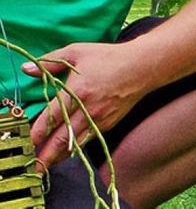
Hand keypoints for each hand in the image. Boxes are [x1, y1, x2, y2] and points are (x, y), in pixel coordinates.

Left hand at [25, 42, 152, 167]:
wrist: (142, 66)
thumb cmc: (109, 57)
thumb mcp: (77, 52)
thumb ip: (50, 61)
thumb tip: (27, 69)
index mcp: (77, 91)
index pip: (51, 118)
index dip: (37, 133)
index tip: (29, 142)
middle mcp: (88, 109)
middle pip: (62, 138)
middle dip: (46, 156)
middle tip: (35, 167)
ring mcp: (99, 118)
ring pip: (75, 143)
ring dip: (59, 156)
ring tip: (46, 164)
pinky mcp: (108, 123)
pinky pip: (88, 139)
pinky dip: (75, 147)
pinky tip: (66, 152)